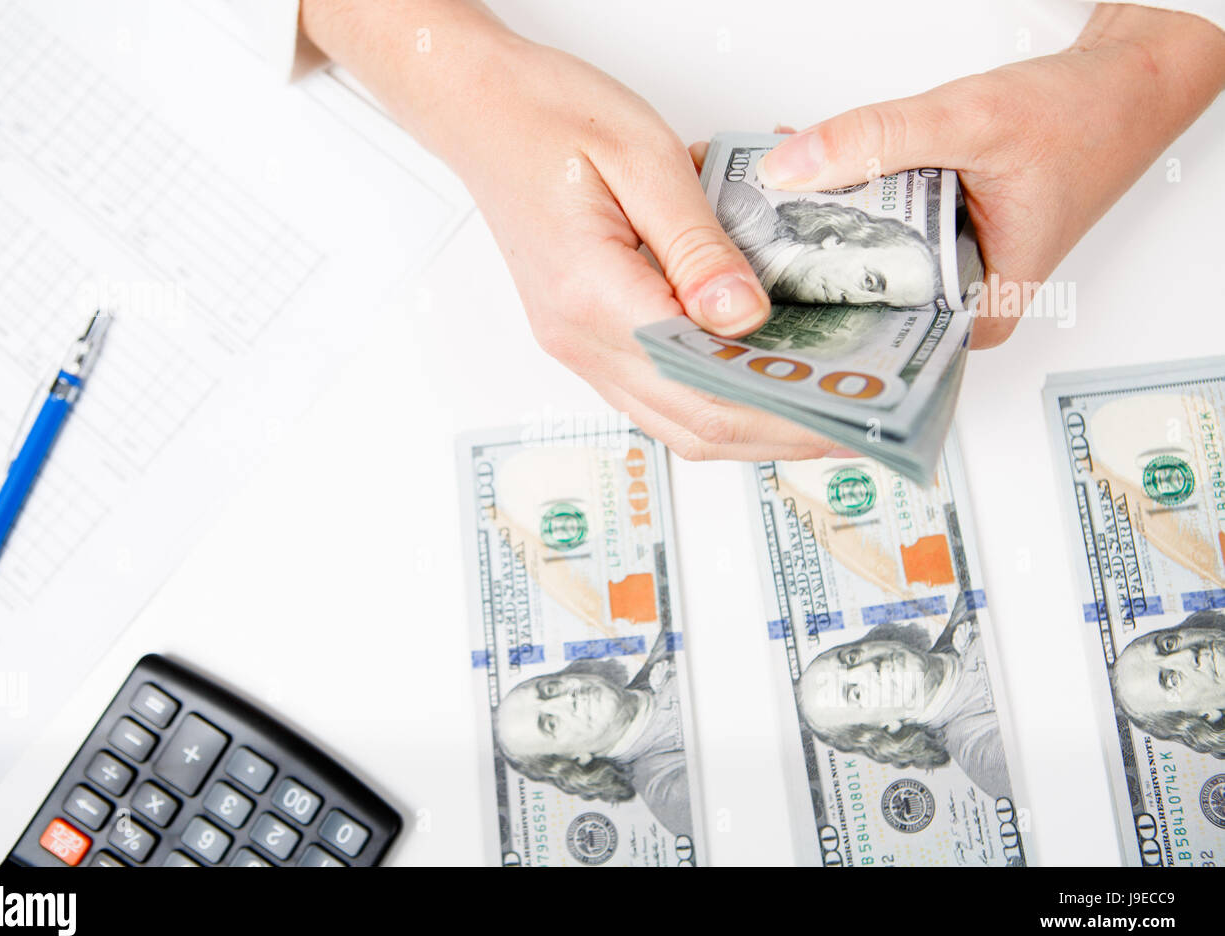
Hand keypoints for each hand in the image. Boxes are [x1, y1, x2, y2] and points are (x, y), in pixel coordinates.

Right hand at [301, 0, 847, 460]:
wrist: (479, 108)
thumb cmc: (548, 116)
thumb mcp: (641, 156)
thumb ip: (697, 243)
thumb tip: (745, 316)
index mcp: (594, 296)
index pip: (705, 385)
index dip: (784, 409)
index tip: (846, 410)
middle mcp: (581, 337)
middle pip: (696, 424)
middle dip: (780, 432)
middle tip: (850, 422)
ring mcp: (579, 344)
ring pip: (676, 420)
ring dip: (749, 425)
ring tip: (816, 408)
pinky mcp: (585, 335)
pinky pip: (659, 392)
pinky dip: (715, 397)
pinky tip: (759, 377)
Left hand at [755, 4, 1224, 347]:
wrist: (1122, 81)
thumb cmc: (1081, 116)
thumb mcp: (971, 121)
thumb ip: (878, 139)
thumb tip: (791, 165)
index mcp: (979, 313)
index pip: (876, 342)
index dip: (810, 321)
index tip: (756, 302)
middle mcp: (957, 302)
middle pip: (859, 303)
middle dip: (800, 271)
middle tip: (739, 254)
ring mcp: (943, 271)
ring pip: (860, 263)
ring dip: (813, 230)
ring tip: (755, 215)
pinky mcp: (931, 237)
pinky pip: (872, 229)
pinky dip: (840, 200)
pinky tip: (798, 180)